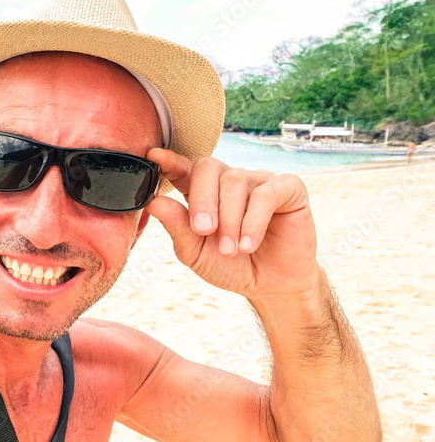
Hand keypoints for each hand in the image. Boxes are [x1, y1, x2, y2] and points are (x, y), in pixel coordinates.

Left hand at [144, 149, 319, 298]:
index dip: (170, 161)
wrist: (270, 285)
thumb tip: (154, 203)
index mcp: (203, 191)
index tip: (154, 156)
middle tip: (204, 230)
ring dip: (230, 219)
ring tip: (231, 250)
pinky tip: (248, 244)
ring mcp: (259, 181)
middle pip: (207, 167)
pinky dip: (254, 220)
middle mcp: (230, 180)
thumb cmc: (230, 265)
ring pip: (236, 181)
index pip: (183, 169)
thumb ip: (176, 227)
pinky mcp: (288, 188)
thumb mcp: (196, 252)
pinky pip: (267, 193)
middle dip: (202, 200)